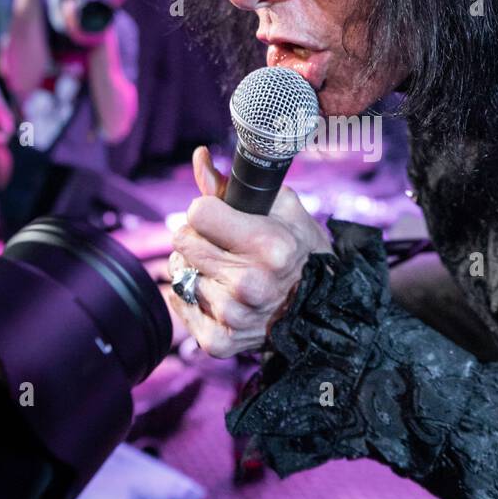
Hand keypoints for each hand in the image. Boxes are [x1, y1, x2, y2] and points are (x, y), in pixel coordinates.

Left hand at [168, 145, 332, 357]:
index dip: (208, 210)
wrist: (320, 309)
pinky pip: (178, 304)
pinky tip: (217, 293)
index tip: (221, 216)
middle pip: (183, 240)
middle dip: (198, 237)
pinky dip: (190, 297)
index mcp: (269, 245)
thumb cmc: (299, 251)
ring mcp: (232, 314)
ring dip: (194, 268)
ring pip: (177, 272)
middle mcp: (249, 282)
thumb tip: (198, 157)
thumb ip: (233, 184)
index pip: (198, 212)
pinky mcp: (218, 341)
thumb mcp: (281, 209)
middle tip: (223, 244)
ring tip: (224, 271)